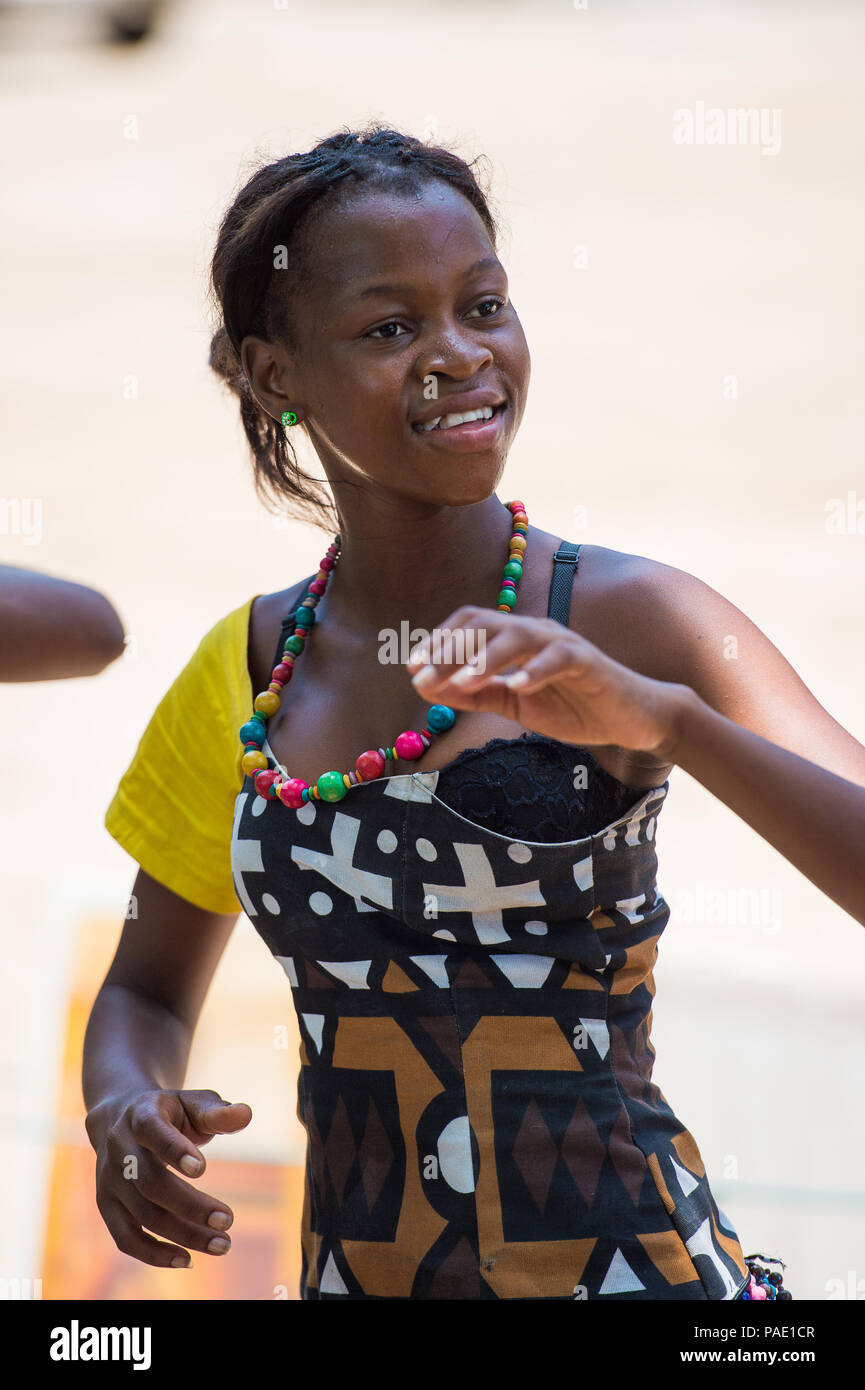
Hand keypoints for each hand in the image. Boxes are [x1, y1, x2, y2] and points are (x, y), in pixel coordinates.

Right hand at [86, 1088, 252, 1268]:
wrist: (121, 1118)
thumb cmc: (170, 1112)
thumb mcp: (193, 1103)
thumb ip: (218, 1112)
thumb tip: (246, 1115)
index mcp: (141, 1115)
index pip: (152, 1131)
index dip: (174, 1150)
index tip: (201, 1169)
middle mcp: (119, 1148)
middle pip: (150, 1182)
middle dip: (190, 1205)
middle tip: (228, 1220)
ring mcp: (109, 1180)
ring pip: (142, 1214)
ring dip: (183, 1234)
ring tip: (221, 1244)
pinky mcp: (108, 1206)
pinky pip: (126, 1237)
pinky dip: (154, 1253)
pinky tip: (187, 1260)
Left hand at [406, 606, 691, 762]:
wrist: (631, 719)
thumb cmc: (572, 706)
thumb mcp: (512, 704)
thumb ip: (472, 694)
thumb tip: (423, 686)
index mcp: (516, 637)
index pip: (471, 624)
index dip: (439, 641)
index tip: (412, 667)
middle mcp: (536, 631)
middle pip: (487, 624)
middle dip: (452, 649)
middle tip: (425, 676)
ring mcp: (563, 643)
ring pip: (519, 635)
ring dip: (487, 656)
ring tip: (463, 679)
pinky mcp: (589, 662)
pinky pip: (559, 658)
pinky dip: (535, 670)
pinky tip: (516, 686)